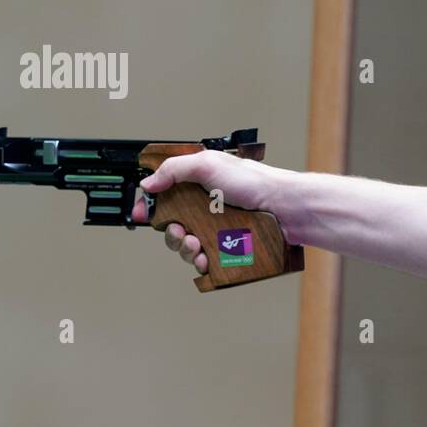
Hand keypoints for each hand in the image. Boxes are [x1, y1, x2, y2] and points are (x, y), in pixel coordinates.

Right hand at [131, 150, 286, 274]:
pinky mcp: (228, 247)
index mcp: (198, 184)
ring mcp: (216, 229)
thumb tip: (148, 183)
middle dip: (171, 232)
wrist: (285, 209)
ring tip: (196, 245)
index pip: (164, 196)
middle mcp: (205, 207)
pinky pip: (206, 260)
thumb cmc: (255, 183)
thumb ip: (174, 170)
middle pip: (173, 225)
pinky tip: (205, 259)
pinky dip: (200, 261)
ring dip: (185, 248)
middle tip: (180, 232)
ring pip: (187, 246)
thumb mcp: (208, 164)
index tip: (141, 215)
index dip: (150, 207)